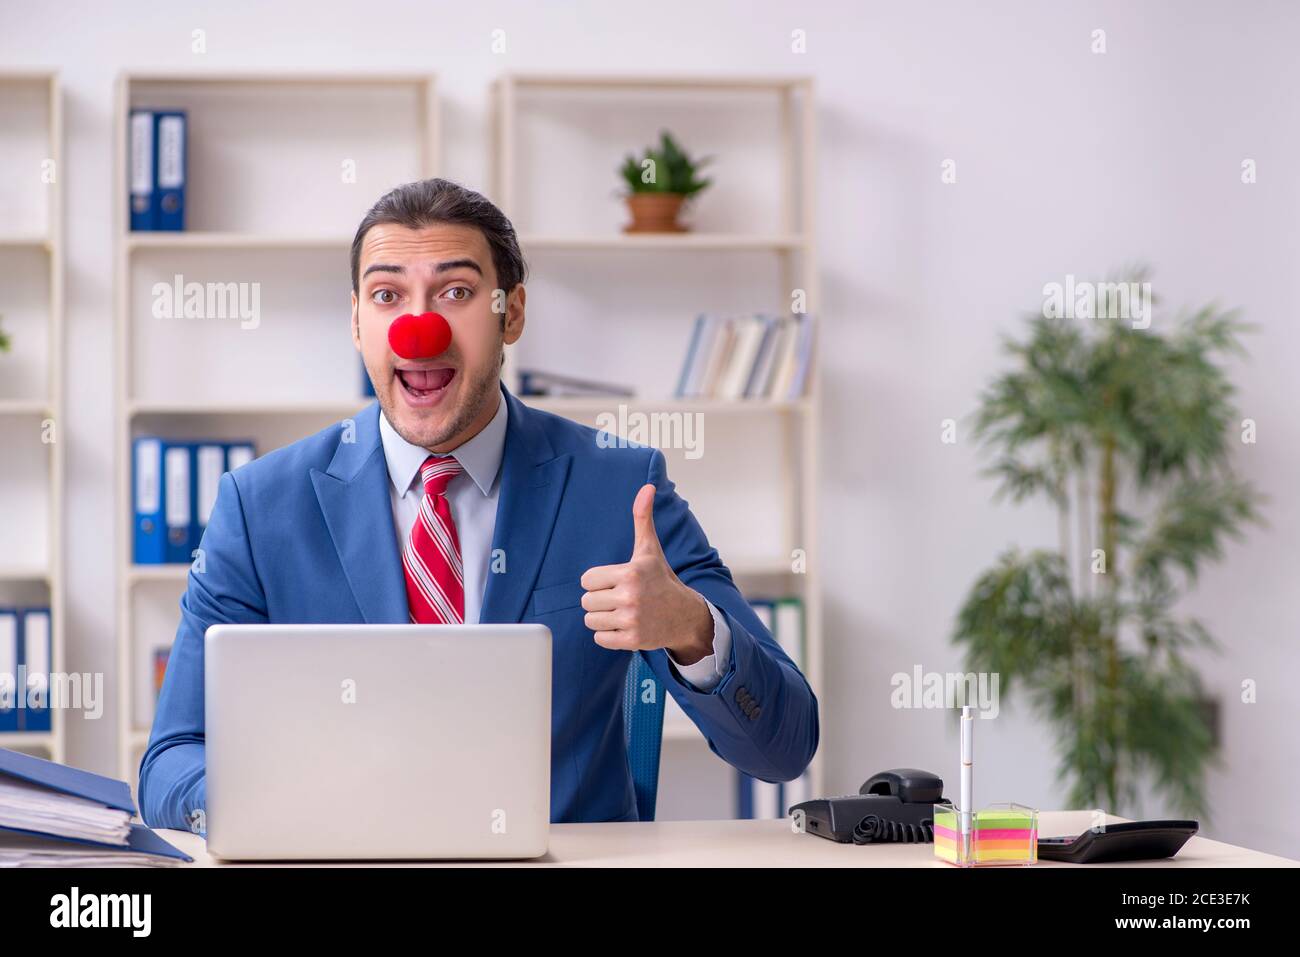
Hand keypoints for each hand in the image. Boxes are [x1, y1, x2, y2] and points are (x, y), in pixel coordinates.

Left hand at [580, 483, 714, 663]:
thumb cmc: (661, 579)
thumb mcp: (650, 549)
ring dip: (603, 618)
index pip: (587, 579)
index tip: (617, 581)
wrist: (685, 615)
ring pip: (591, 621)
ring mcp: (632, 620)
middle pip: (586, 601)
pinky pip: (600, 638)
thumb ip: (642, 518)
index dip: (599, 580)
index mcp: (631, 572)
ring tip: (623, 612)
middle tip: (620, 598)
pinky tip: (626, 626)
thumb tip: (647, 486)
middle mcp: (631, 596)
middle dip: (600, 600)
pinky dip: (609, 635)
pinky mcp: (632, 640)